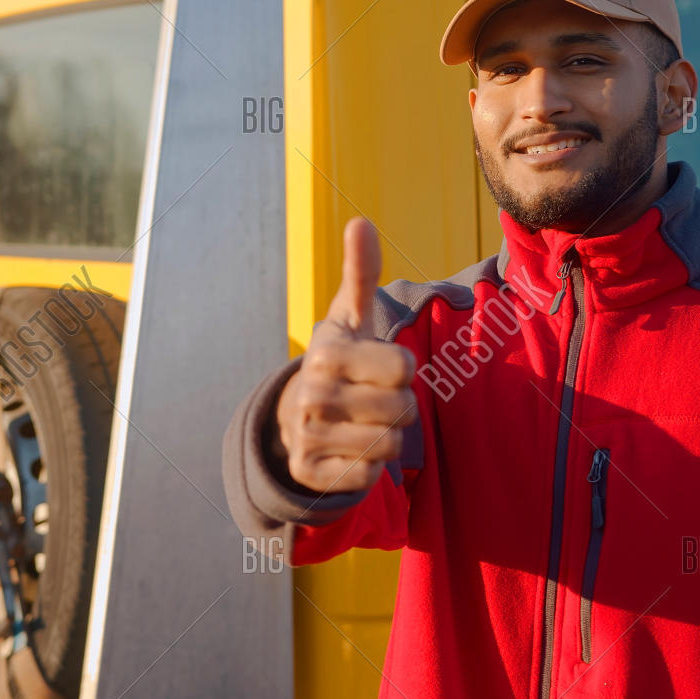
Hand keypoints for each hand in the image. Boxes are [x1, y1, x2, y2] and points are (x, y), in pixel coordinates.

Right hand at [271, 218, 417, 492]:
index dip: (401, 370)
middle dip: (398, 407)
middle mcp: (312, 395)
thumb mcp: (350, 316)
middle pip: (402, 410)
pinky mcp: (312, 474)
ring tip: (362, 423)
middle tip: (371, 399)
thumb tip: (361, 222)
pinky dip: (368, 466)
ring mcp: (308, 438)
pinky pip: (370, 476)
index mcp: (326, 353)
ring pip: (389, 445)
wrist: (294, 418)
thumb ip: (361, 272)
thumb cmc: (339, 361)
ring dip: (386, 437)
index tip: (377, 368)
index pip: (405, 368)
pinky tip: (348, 449)